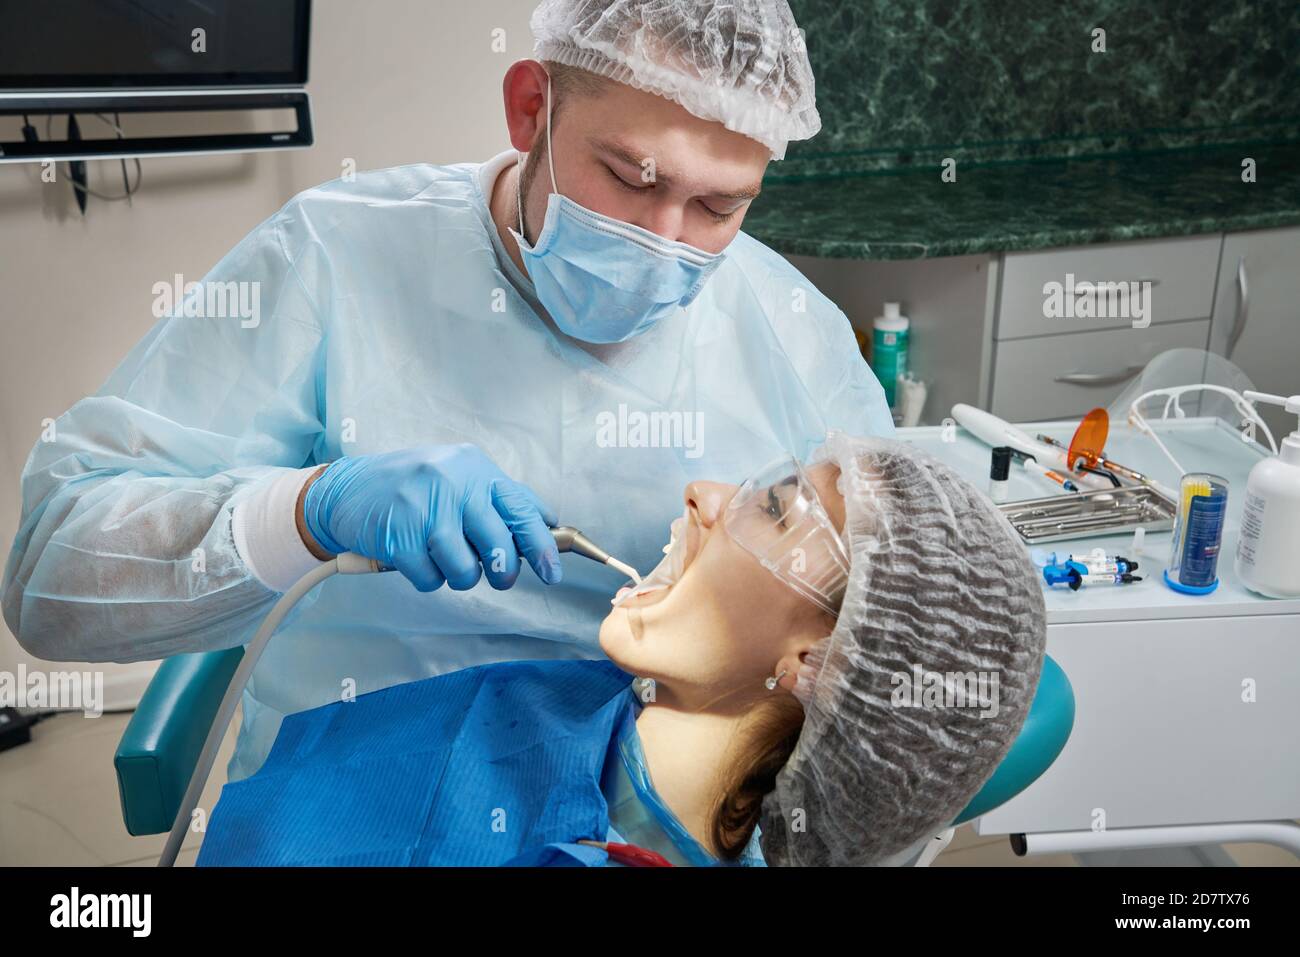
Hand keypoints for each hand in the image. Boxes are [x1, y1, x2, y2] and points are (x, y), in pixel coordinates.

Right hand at [300, 444, 561, 591]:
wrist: (345, 490)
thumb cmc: (412, 488)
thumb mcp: (458, 477)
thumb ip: (500, 499)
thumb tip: (547, 524)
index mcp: (475, 469)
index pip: (521, 510)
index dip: (541, 547)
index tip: (552, 574)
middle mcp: (453, 484)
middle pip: (499, 546)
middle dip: (503, 572)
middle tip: (497, 577)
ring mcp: (424, 510)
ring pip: (466, 570)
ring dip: (459, 576)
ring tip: (442, 558)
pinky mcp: (398, 537)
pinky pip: (431, 579)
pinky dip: (427, 578)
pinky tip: (414, 558)